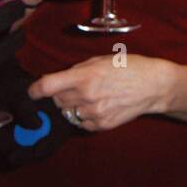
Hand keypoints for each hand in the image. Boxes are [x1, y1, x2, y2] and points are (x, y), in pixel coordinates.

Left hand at [29, 54, 168, 130]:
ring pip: (68, 113)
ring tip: (90, 96)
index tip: (32, 92)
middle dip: (60, 94)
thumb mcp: (100, 60)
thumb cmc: (129, 68)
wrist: (154, 86)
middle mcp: (87, 97)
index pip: (47, 87)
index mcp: (85, 77)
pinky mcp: (102, 125)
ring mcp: (94, 113)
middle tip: (76, 87)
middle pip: (56, 100)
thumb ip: (76, 70)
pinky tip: (98, 106)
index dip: (34, 90)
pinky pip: (81, 123)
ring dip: (72, 105)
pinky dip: (84, 116)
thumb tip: (57, 80)